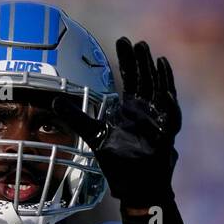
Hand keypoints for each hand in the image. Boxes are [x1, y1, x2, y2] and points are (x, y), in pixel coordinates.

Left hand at [62, 36, 180, 210]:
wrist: (134, 184)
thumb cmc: (118, 161)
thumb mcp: (93, 134)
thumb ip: (75, 117)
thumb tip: (53, 100)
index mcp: (130, 107)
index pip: (130, 76)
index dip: (127, 59)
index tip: (122, 40)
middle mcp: (145, 109)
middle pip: (145, 78)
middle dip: (141, 60)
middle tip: (136, 42)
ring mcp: (157, 118)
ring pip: (159, 89)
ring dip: (155, 72)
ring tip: (151, 55)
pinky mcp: (165, 131)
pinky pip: (170, 112)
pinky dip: (168, 98)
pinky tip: (165, 86)